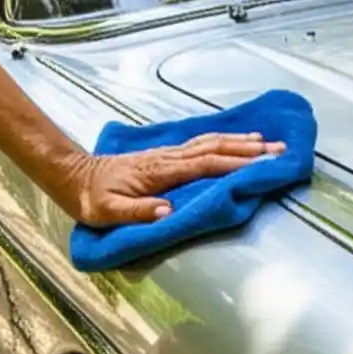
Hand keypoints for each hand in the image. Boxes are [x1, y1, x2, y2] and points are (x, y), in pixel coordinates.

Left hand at [54, 132, 285, 226]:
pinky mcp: (166, 156)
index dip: (235, 164)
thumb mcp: (107, 213)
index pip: (205, 165)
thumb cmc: (90, 199)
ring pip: (210, 143)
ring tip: (266, 142)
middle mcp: (168, 158)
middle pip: (215, 149)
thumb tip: (167, 212)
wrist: (74, 176)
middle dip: (248, 149)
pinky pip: (201, 145)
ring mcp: (168, 155)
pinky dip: (222, 141)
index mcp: (160, 172)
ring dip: (239, 142)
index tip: (262, 164)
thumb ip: (136, 212)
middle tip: (279, 149)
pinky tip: (234, 140)